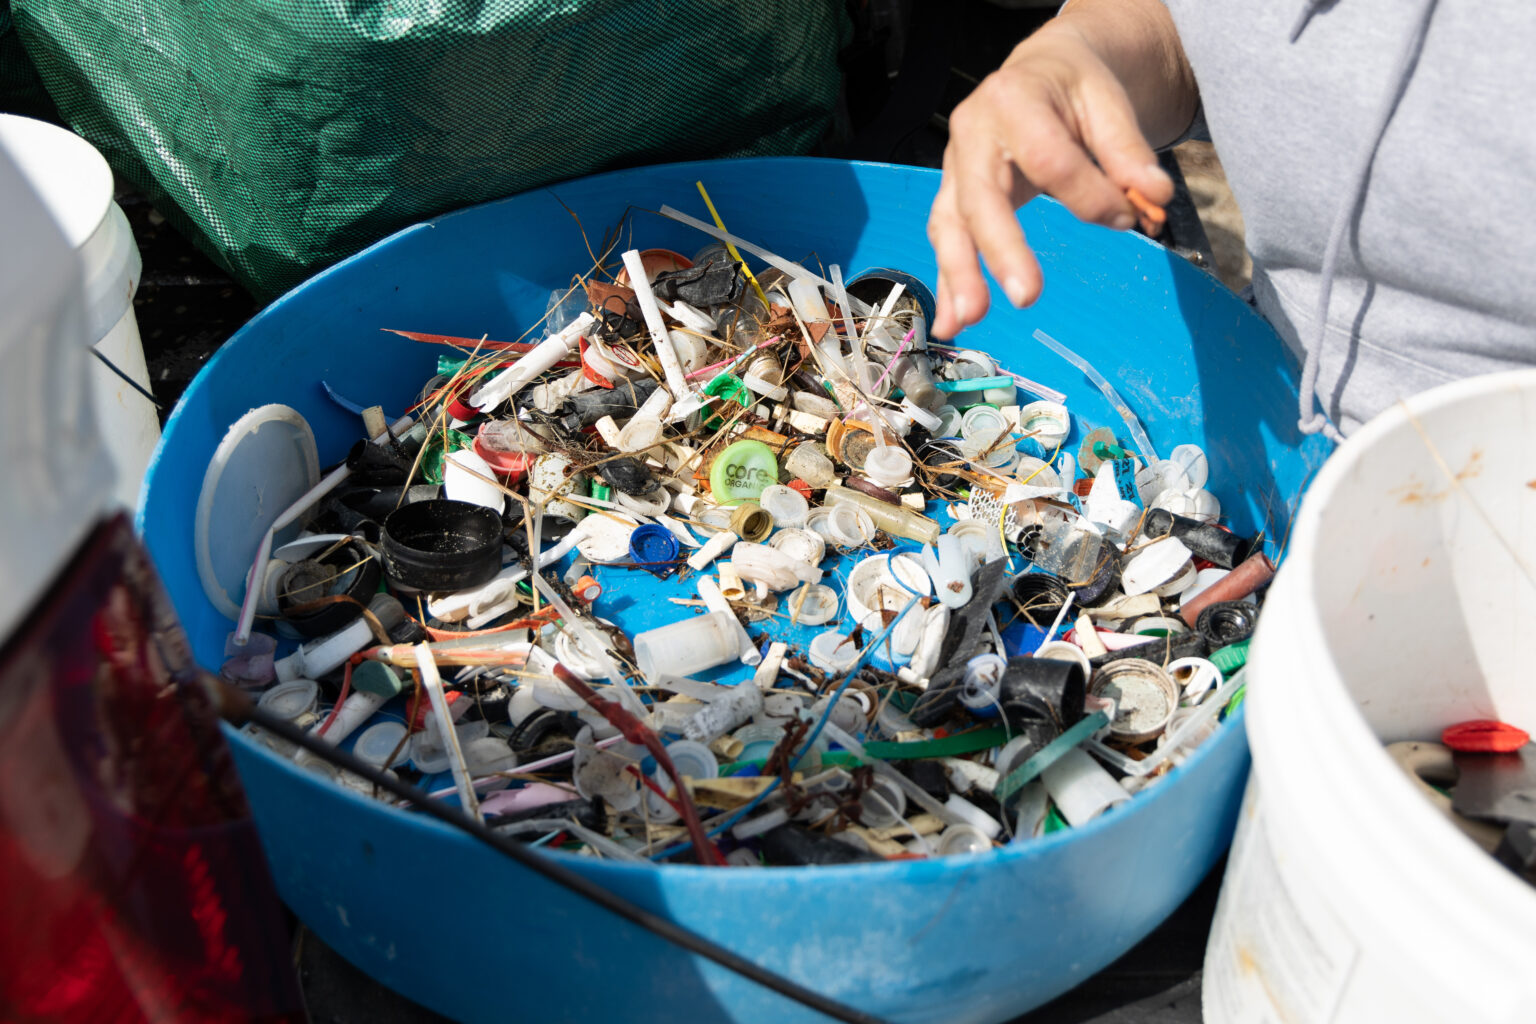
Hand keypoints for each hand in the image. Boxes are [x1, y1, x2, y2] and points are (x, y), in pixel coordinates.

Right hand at [927, 22, 1175, 337]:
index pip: (1048, 158)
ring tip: (971, 319)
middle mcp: (972, 133)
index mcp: (1012, 99)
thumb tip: (1153, 198)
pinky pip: (946, 241)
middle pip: (982, 198)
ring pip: (950, 225)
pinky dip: (948, 283)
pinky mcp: (954, 196)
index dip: (1088, 194)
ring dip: (959, 275)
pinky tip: (952, 321)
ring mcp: (956, 168)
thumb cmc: (1072, 87)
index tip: (1127, 217)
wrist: (1040, 71)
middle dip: (1002, 250)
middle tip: (1026, 295)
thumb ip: (1127, 149)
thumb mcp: (1107, 99)